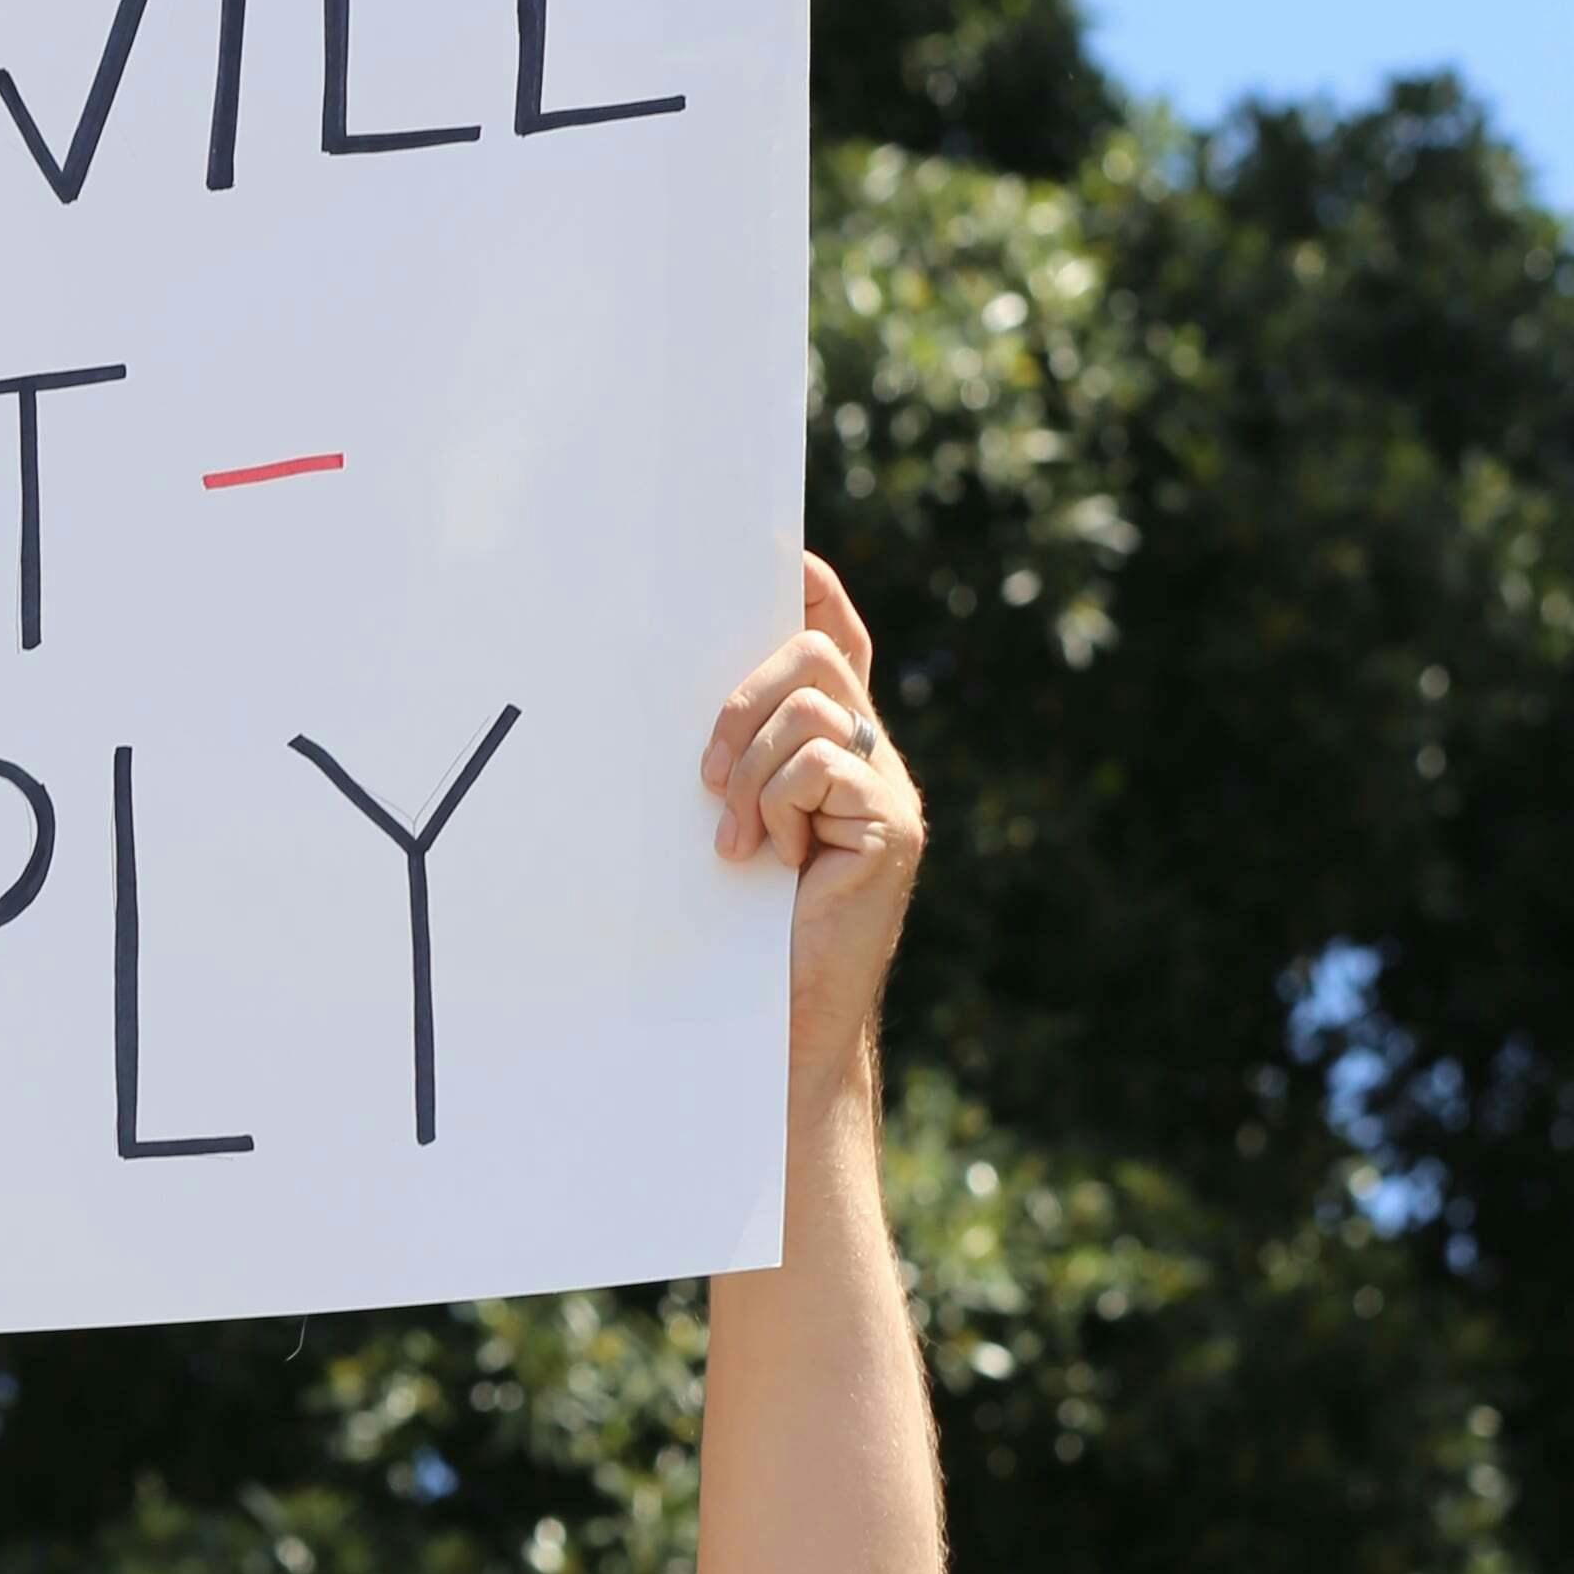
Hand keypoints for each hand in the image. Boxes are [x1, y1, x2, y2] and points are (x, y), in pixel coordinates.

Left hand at [701, 551, 926, 1111]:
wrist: (785, 1019)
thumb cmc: (742, 930)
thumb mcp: (730, 822)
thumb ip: (734, 760)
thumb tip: (681, 694)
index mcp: (834, 748)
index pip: (838, 640)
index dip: (815, 590)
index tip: (785, 554)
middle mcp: (870, 756)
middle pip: (813, 652)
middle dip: (741, 698)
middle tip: (704, 776)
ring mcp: (888, 788)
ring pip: (810, 705)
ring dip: (750, 767)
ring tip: (735, 836)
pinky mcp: (893, 824)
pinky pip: (816, 763)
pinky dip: (775, 805)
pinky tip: (771, 860)